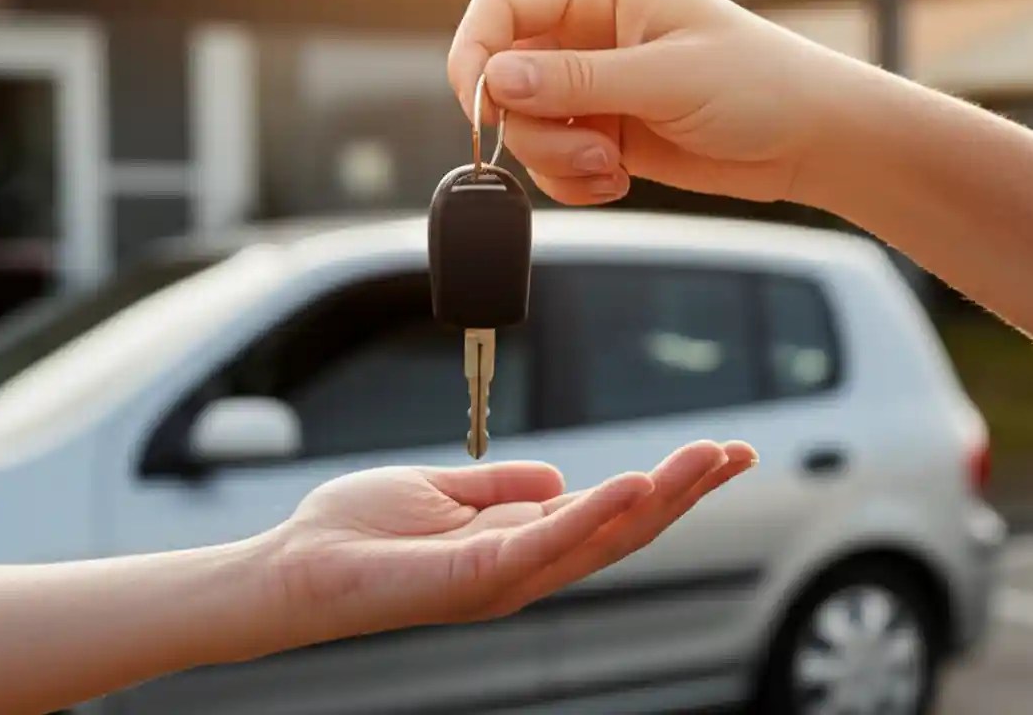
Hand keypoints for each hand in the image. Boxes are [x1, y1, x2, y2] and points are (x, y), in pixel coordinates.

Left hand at [263, 440, 756, 645]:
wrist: (294, 566)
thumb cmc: (356, 530)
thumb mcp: (440, 491)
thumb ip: (499, 487)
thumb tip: (557, 477)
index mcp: (518, 542)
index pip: (608, 514)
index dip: (665, 486)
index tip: (716, 452)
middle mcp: (523, 567)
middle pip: (623, 530)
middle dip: (686, 494)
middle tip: (739, 453)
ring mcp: (504, 579)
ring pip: (602, 539)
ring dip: (662, 498)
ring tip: (710, 458)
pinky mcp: (475, 580)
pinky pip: (547, 544)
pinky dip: (597, 514)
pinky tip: (638, 483)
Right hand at [448, 0, 851, 204]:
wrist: (809, 141)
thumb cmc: (762, 83)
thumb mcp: (667, 76)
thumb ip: (579, 80)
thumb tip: (499, 80)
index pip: (507, 4)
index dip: (478, 48)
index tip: (480, 96)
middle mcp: (590, 38)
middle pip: (506, 75)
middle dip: (530, 123)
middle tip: (580, 146)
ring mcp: (594, 90)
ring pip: (525, 127)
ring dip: (556, 159)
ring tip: (611, 167)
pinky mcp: (603, 135)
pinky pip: (552, 163)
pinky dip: (571, 183)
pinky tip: (616, 181)